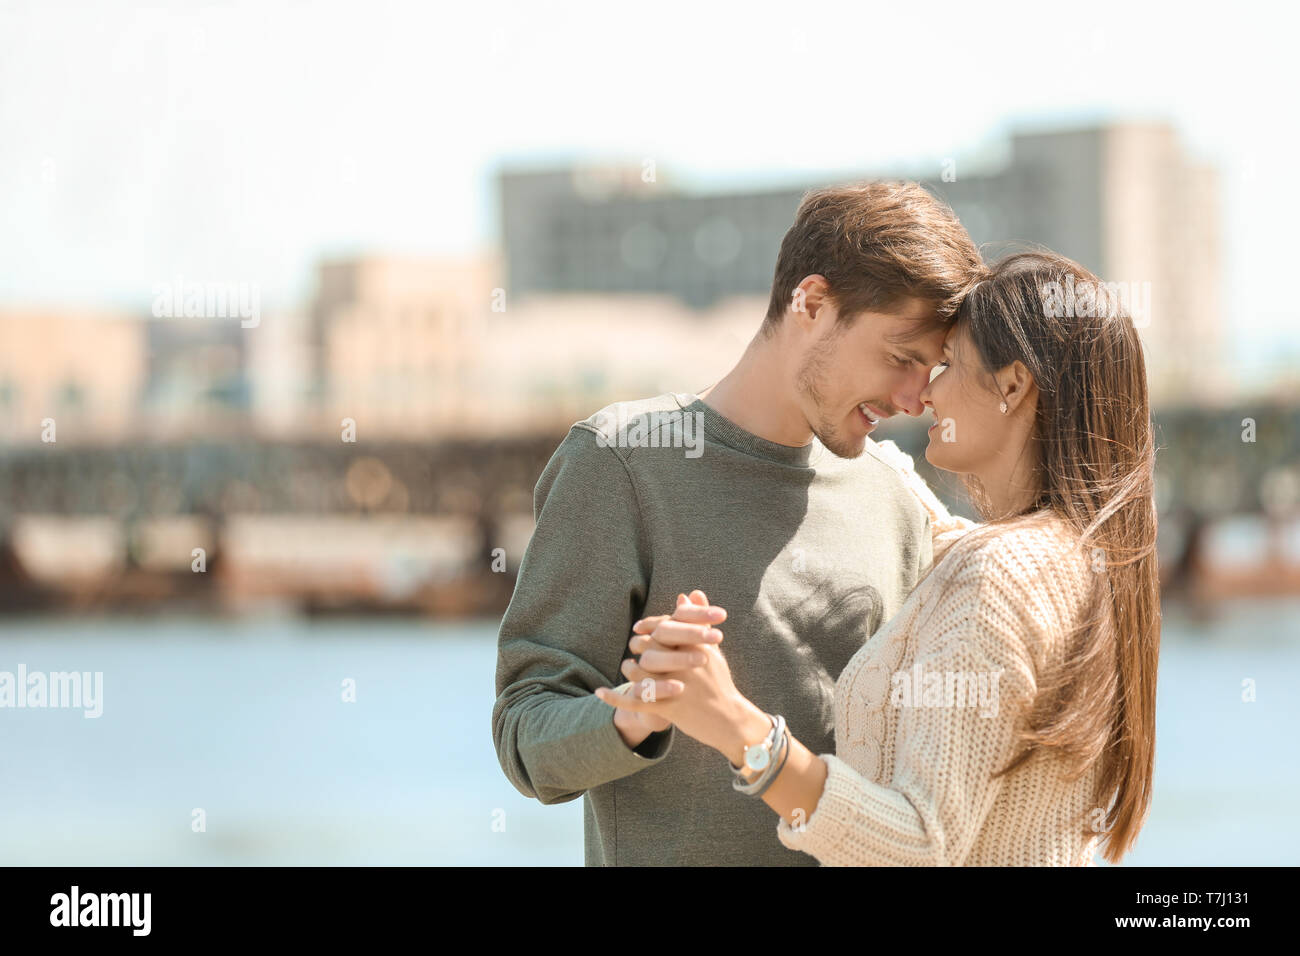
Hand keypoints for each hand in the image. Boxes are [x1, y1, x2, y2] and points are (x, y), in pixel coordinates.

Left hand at [610, 591, 713, 746]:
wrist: (729, 720)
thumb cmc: (719, 681)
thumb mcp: (712, 649)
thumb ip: (699, 620)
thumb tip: (689, 593)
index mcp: (695, 648)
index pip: (665, 628)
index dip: (649, 626)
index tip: (639, 627)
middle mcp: (684, 666)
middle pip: (649, 649)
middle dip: (639, 645)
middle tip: (634, 645)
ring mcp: (676, 687)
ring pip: (639, 675)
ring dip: (629, 670)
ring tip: (628, 666)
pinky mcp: (669, 708)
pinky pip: (636, 702)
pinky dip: (615, 698)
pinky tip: (600, 692)